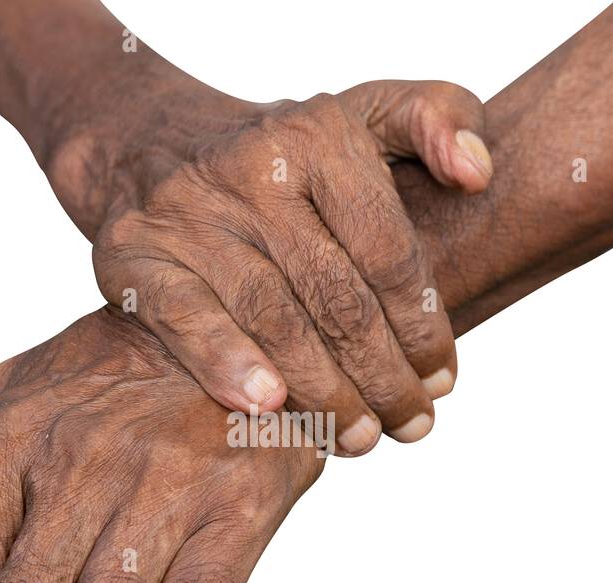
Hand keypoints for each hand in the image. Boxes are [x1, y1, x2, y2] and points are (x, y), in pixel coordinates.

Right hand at [66, 81, 492, 453]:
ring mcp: (187, 212)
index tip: (444, 380)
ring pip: (273, 319)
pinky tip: (267, 409)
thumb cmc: (289, 157)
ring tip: (359, 440)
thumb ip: (443, 117)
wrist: (159, 146)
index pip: (388, 251)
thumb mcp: (370, 112)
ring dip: (323, 394)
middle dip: (383, 376)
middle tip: (412, 426)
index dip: (424, 326)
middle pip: (336, 296)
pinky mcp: (134, 252)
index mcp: (320, 137)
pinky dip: (226, 365)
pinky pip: (186, 318)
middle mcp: (251, 169)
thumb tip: (478, 172)